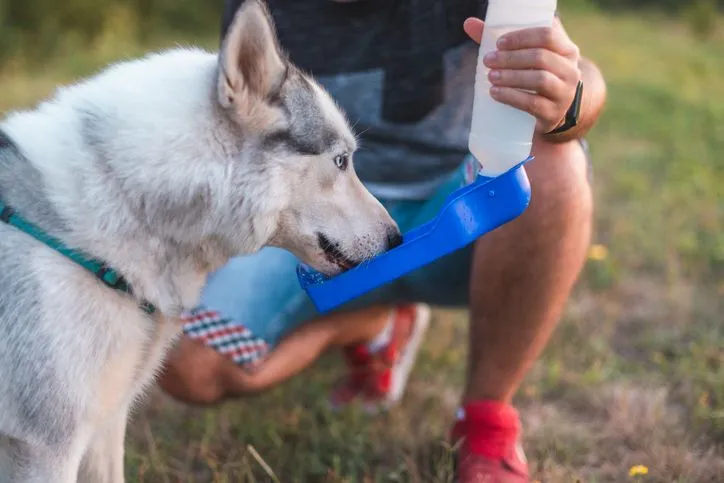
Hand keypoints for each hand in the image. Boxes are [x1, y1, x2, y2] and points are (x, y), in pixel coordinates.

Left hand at [464, 17, 581, 133]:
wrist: (552, 111)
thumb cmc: (536, 76)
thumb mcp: (528, 56)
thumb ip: (503, 41)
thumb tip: (469, 24)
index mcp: (567, 50)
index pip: (548, 36)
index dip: (522, 37)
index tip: (499, 43)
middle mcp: (571, 71)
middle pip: (541, 57)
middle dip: (511, 58)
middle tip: (488, 60)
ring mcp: (564, 94)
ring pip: (539, 80)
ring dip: (511, 77)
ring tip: (490, 76)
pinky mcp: (553, 114)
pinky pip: (532, 104)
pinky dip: (511, 97)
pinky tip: (495, 93)